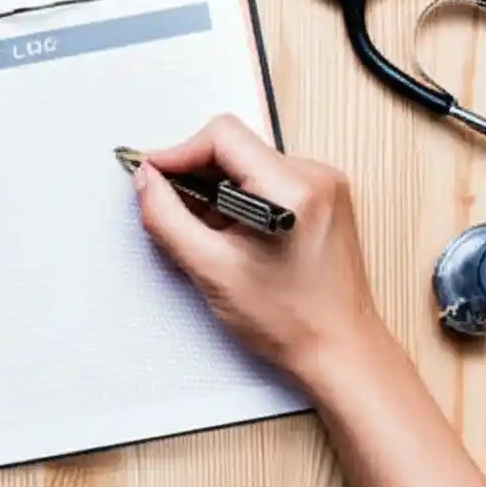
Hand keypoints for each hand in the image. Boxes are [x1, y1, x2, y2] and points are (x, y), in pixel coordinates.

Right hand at [133, 115, 375, 385]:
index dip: (178, 153)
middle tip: (173, 211)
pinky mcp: (326, 199)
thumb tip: (146, 181)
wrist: (339, 350)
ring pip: (250, 164)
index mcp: (292, 188)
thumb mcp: (211, 270)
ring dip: (219, 190)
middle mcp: (315, 176)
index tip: (152, 175)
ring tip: (209, 234)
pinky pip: (271, 179)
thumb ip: (167, 218)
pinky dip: (243, 199)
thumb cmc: (289, 321)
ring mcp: (325, 186)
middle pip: (236, 148)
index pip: (222, 136)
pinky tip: (235, 235)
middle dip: (197, 176)